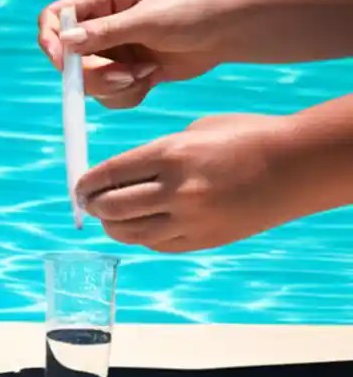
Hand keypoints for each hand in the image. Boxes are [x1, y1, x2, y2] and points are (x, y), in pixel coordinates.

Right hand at [38, 0, 235, 108]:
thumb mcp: (148, 19)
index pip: (57, 18)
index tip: (61, 62)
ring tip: (146, 74)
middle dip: (94, 74)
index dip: (50, 40)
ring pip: (90, 82)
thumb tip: (64, 42)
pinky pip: (111, 94)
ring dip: (114, 86)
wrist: (232, 29)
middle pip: (70, 60)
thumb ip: (105, 32)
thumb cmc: (195, 9)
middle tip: (125, 76)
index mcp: (102, 2)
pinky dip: (127, 94)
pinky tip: (152, 79)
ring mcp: (116, 51)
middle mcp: (103, 27)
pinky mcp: (130, 72)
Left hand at [75, 114, 302, 252]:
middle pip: (112, 208)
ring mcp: (190, 220)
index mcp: (171, 154)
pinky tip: (142, 226)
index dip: (86, 183)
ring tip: (108, 217)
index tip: (79, 186)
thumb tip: (122, 175)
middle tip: (88, 203)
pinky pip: (157, 245)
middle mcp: (176, 191)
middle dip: (93, 206)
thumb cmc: (247, 137)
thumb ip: (156, 154)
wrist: (296, 166)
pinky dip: (142, 236)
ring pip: (130, 233)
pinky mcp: (202, 241)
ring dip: (112, 226)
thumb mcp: (195, 131)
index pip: (109, 174)